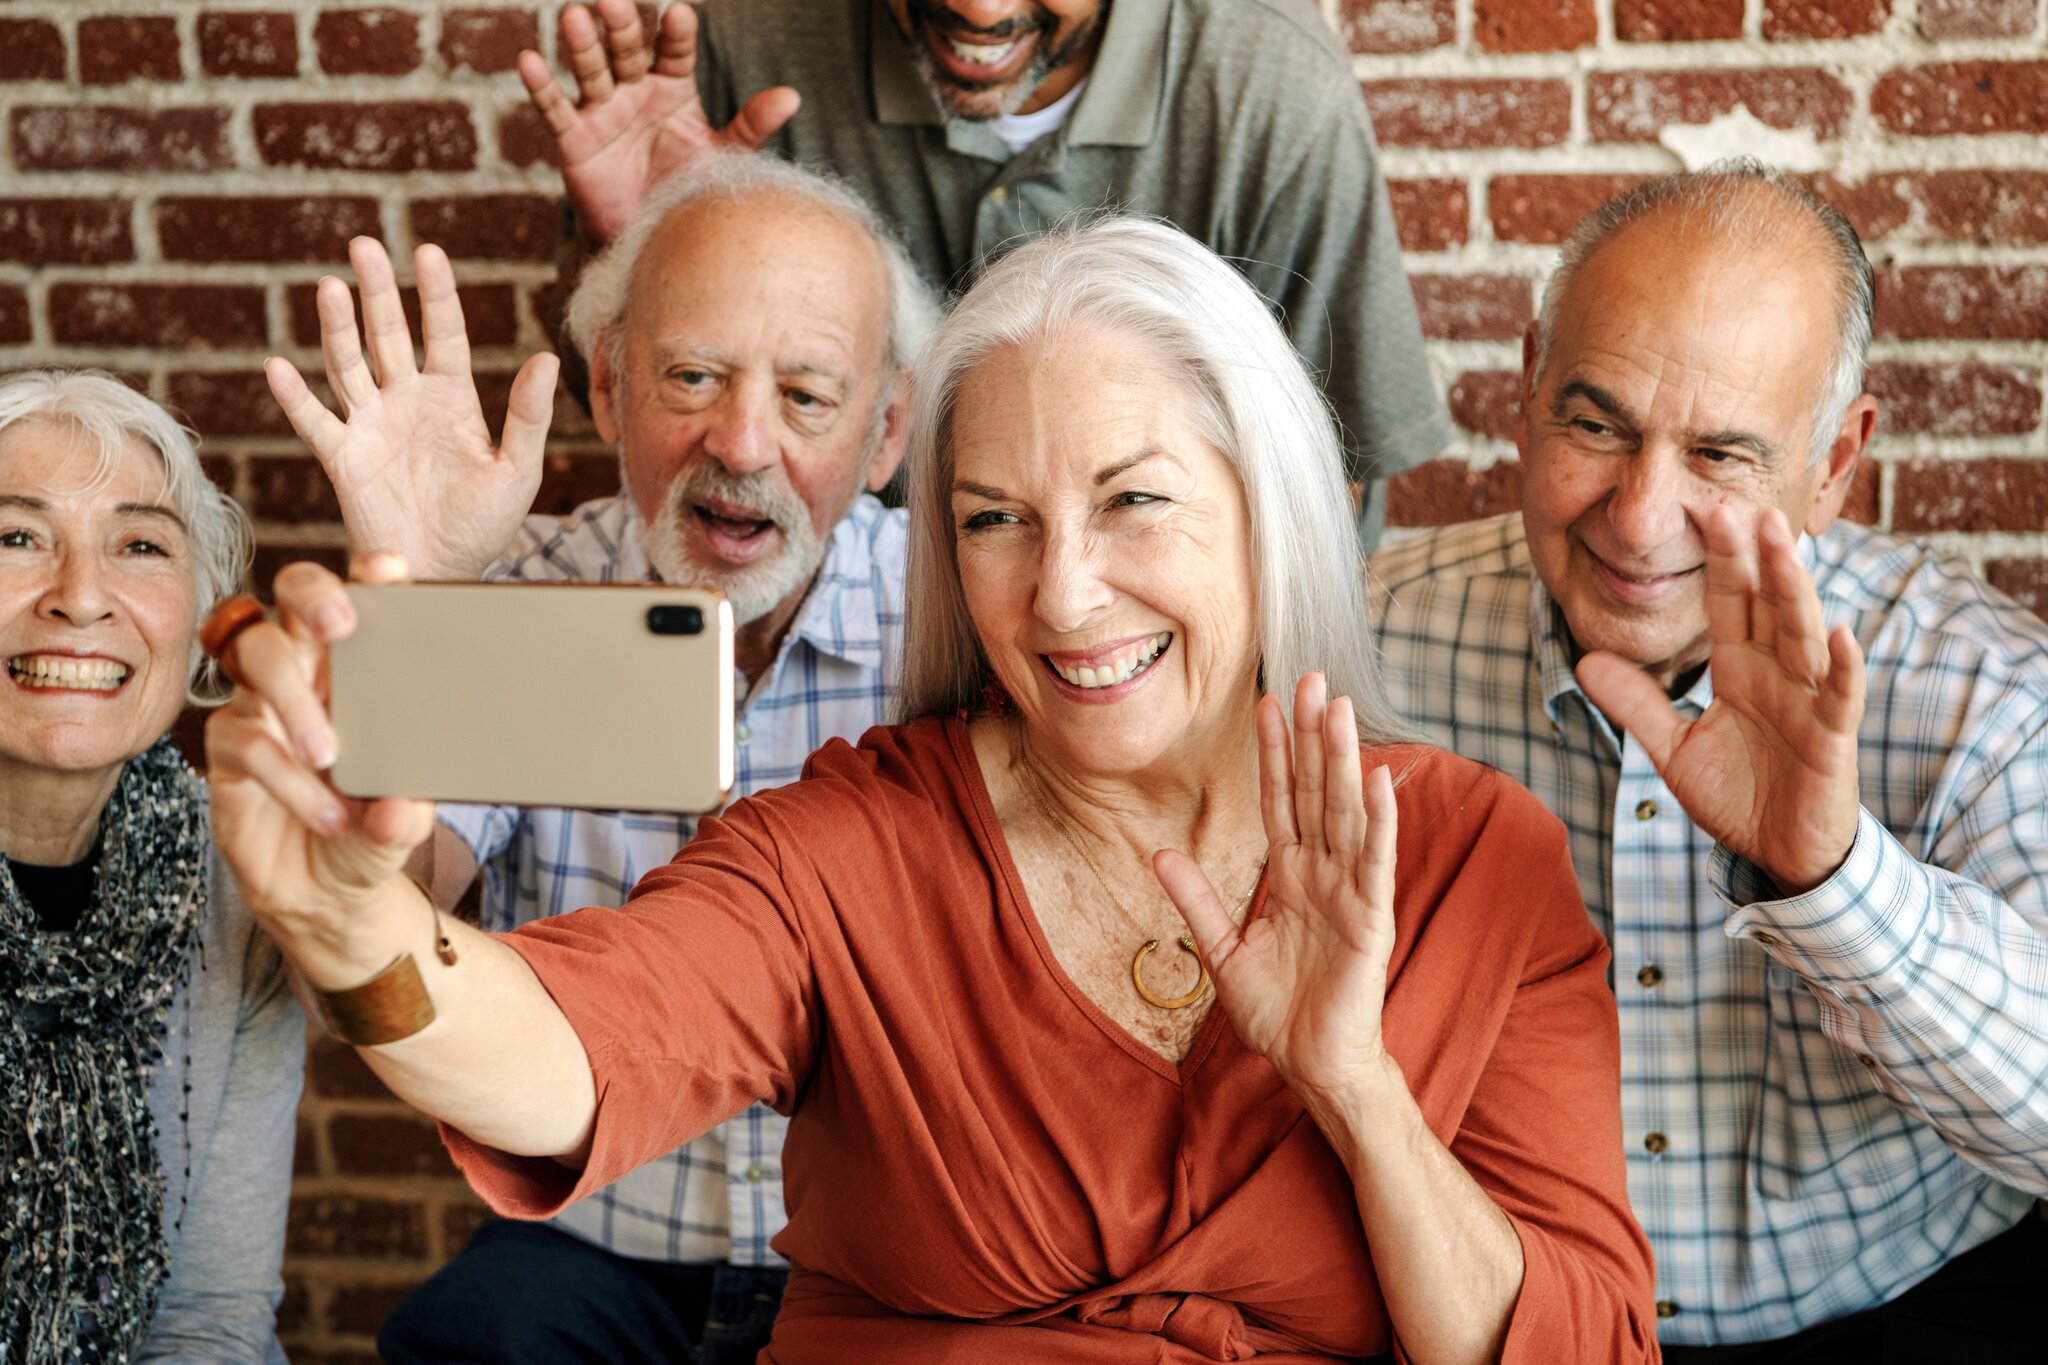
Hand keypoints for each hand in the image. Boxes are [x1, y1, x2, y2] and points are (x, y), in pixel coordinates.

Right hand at [206, 554, 436, 980]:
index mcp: (361, 671)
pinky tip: (331, 815)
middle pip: (289, 599)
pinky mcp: (227, 751)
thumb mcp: (406, 822)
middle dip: (312, 597)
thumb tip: (404, 809)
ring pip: (257, 655)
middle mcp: (306, 673)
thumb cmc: (374, 831)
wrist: (329, 893)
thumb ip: (409, 813)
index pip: (361, 605)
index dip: (369, 576)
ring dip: (294, 698)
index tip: (388, 568)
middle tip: (341, 627)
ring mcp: (261, 706)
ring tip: (332, 756)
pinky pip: (246, 740)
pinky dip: (289, 780)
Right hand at [265, 238, 557, 581]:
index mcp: (452, 398)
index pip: (444, 333)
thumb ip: (528, 416)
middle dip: (378, 292)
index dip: (436, 294)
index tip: (428, 252)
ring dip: (338, 328)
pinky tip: (278, 366)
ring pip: (349, 364)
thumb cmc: (485, 523)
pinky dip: (295, 397)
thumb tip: (547, 358)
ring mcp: (372, 425)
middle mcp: (407, 401)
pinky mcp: (344, 458)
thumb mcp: (518, 469)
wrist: (444, 571)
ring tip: (331, 288)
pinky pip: (315, 422)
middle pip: (389, 334)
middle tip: (365, 246)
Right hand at [520, 0, 800, 241]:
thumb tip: (793, 96)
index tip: (679, 15)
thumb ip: (751, 125)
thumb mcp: (723, 157)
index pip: (674, 52)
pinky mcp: (574, 138)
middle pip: (627, 50)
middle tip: (614, 0)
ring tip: (574, 16)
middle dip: (621, 26)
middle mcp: (635, 90)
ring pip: (590, 70)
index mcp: (674, 88)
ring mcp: (603, 111)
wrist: (652, 235)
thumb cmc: (689, 189)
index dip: (675, 34)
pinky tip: (528, 60)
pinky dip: (541, 86)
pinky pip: (555, 108)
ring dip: (581, 45)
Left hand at [1155, 673, 1400, 1105]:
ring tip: (1340, 709)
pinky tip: (1377, 779)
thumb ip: (1196, 899)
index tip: (1268, 701)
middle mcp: (1324, 873)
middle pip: (1316, 791)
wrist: (1313, 1065)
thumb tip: (1160, 852)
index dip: (1275, 752)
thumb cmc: (1279, 1013)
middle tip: (1311, 677)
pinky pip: (1374, 862)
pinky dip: (1378, 821)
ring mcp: (1350, 892)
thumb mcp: (1221, 950)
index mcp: (1291, 876)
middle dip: (1313, 735)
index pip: (1281, 799)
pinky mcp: (1370, 919)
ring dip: (1343, 760)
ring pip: (1346, 812)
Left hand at [1577, 506, 1865, 894]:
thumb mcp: (1673, 748)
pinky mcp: (1832, 739)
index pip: (1729, 604)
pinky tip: (1839, 633)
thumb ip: (1635, 703)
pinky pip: (1838, 697)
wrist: (1780, 853)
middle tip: (1741, 507)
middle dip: (1756, 559)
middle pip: (1767, 606)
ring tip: (1785, 548)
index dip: (1718, 561)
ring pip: (1802, 636)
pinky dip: (1840, 667)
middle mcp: (1777, 675)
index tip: (1702, 510)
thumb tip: (1586, 660)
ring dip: (1795, 592)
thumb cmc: (1740, 795)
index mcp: (1740, 670)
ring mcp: (1808, 702)